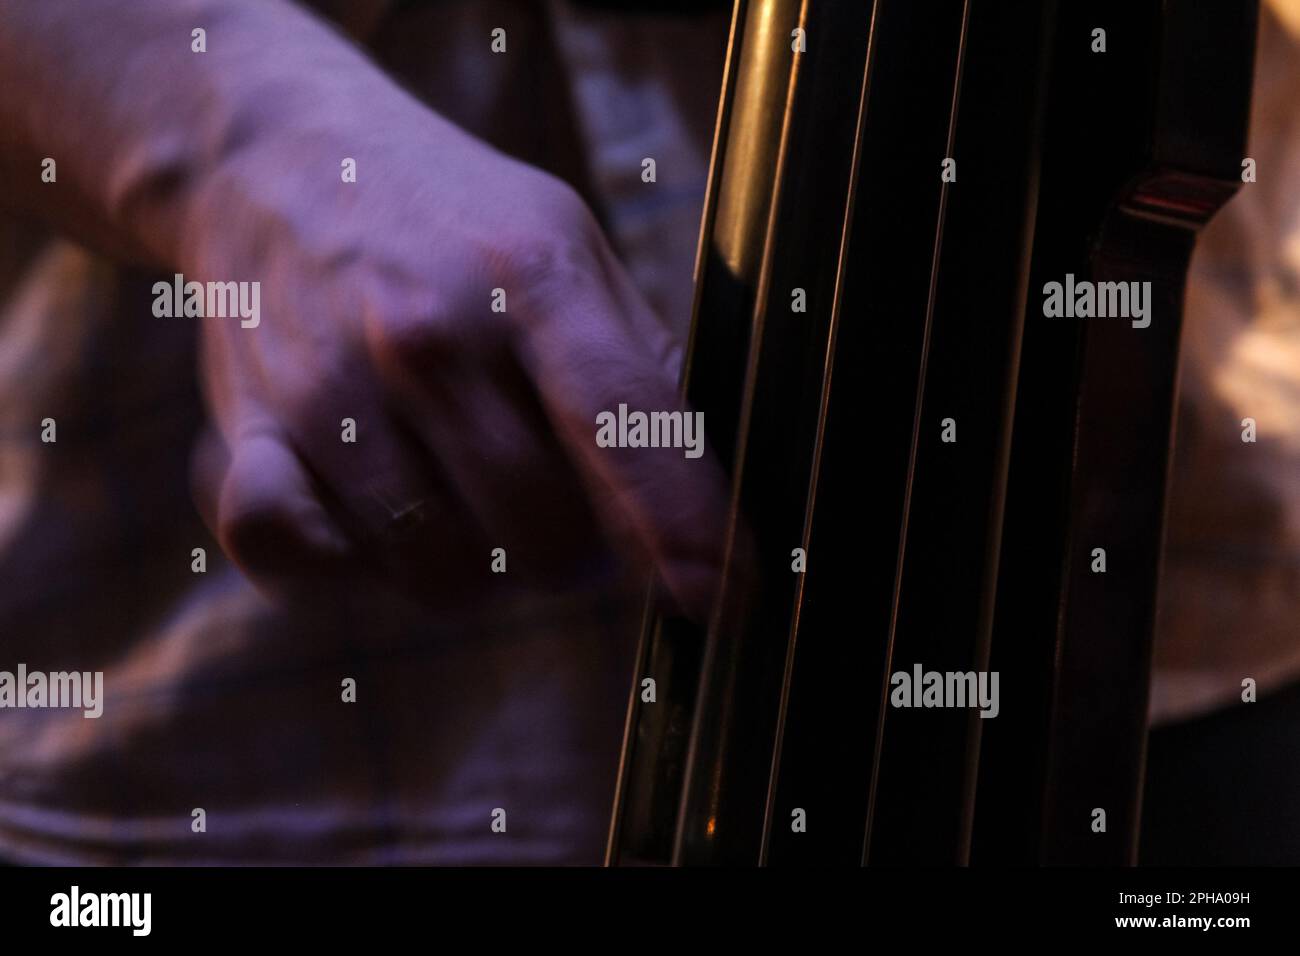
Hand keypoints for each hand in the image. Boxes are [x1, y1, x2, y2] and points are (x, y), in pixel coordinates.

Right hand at [187, 110, 729, 617]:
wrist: (283, 160)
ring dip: (473, 565)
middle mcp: (428, 335)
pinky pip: (302, 564)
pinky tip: (369, 514)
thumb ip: (638, 368)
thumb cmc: (452, 225)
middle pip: (542, 533)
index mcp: (530, 275)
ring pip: (444, 575)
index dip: (683, 524)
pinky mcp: (250, 434)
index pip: (624, 421)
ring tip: (460, 489)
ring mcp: (330, 388)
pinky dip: (347, 567)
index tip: (725, 600)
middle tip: (550, 498)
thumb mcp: (566, 248)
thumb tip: (705, 498)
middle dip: (571, 551)